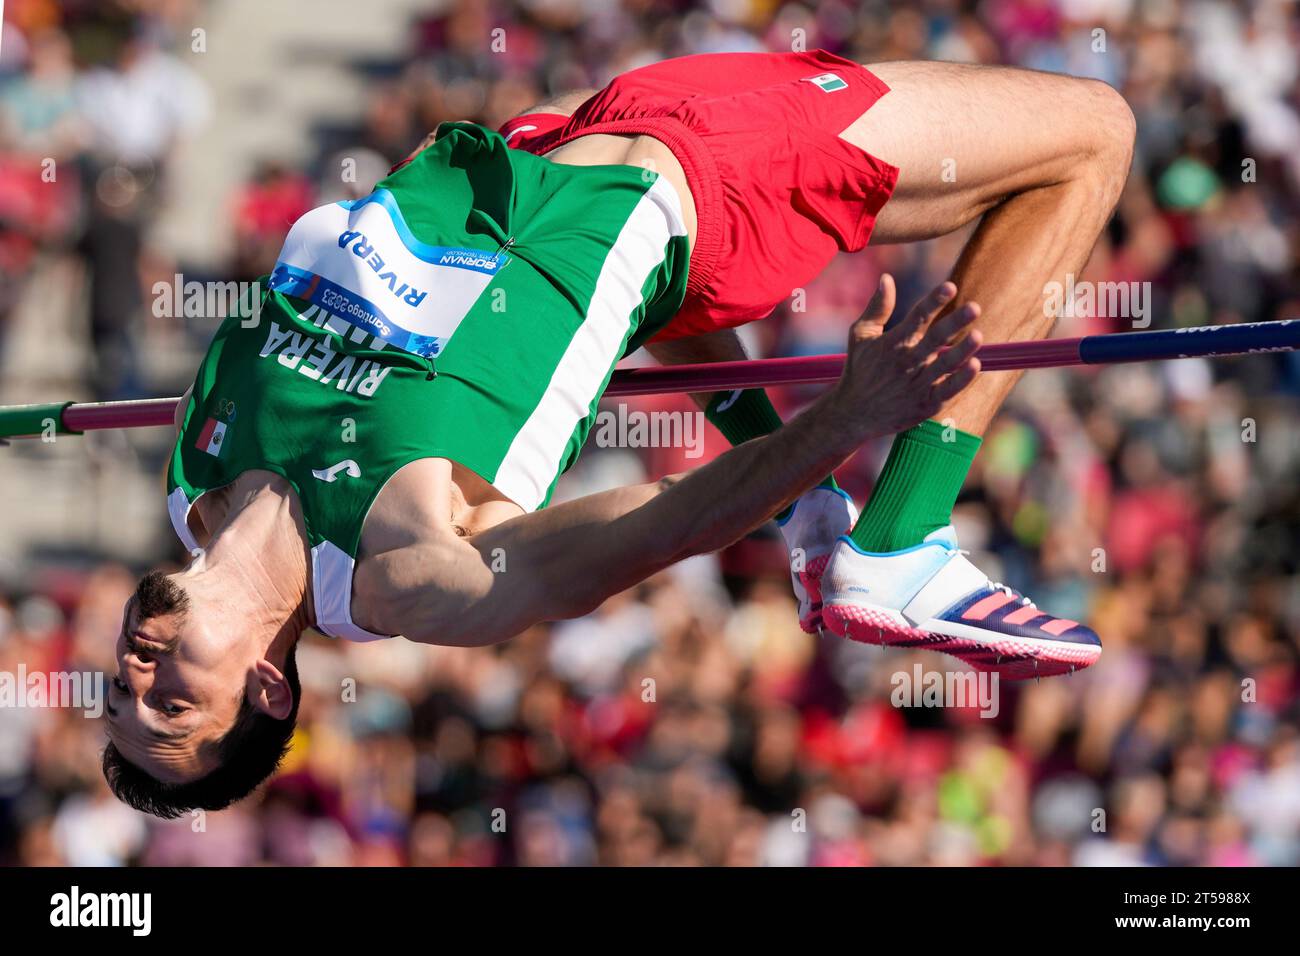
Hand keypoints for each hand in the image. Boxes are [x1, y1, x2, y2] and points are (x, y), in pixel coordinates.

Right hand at [828, 275, 981, 439]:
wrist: (852, 414)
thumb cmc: (859, 370)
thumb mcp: (860, 336)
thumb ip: (876, 308)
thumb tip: (887, 278)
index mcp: (892, 343)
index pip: (917, 317)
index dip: (934, 301)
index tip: (951, 287)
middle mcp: (906, 362)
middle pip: (935, 339)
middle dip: (955, 323)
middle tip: (975, 307)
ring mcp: (917, 384)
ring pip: (945, 365)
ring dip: (962, 351)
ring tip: (978, 336)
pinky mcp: (925, 404)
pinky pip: (946, 391)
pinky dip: (960, 380)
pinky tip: (975, 365)